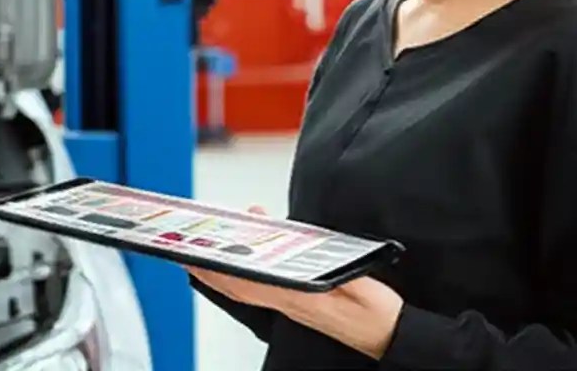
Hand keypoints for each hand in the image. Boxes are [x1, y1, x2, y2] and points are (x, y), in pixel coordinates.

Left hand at [185, 206, 403, 359]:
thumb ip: (338, 275)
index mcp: (297, 298)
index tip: (196, 258)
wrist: (388, 334)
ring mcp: (292, 302)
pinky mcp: (301, 300)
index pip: (247, 284)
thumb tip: (316, 262)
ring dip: (228, 265)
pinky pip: (265, 284)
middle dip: (211, 268)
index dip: (219, 271)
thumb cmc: (375, 314)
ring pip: (248, 285)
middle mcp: (289, 301)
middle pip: (238, 286)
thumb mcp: (359, 287)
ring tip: (216, 243)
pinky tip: (253, 253)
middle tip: (188, 250)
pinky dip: (251, 267)